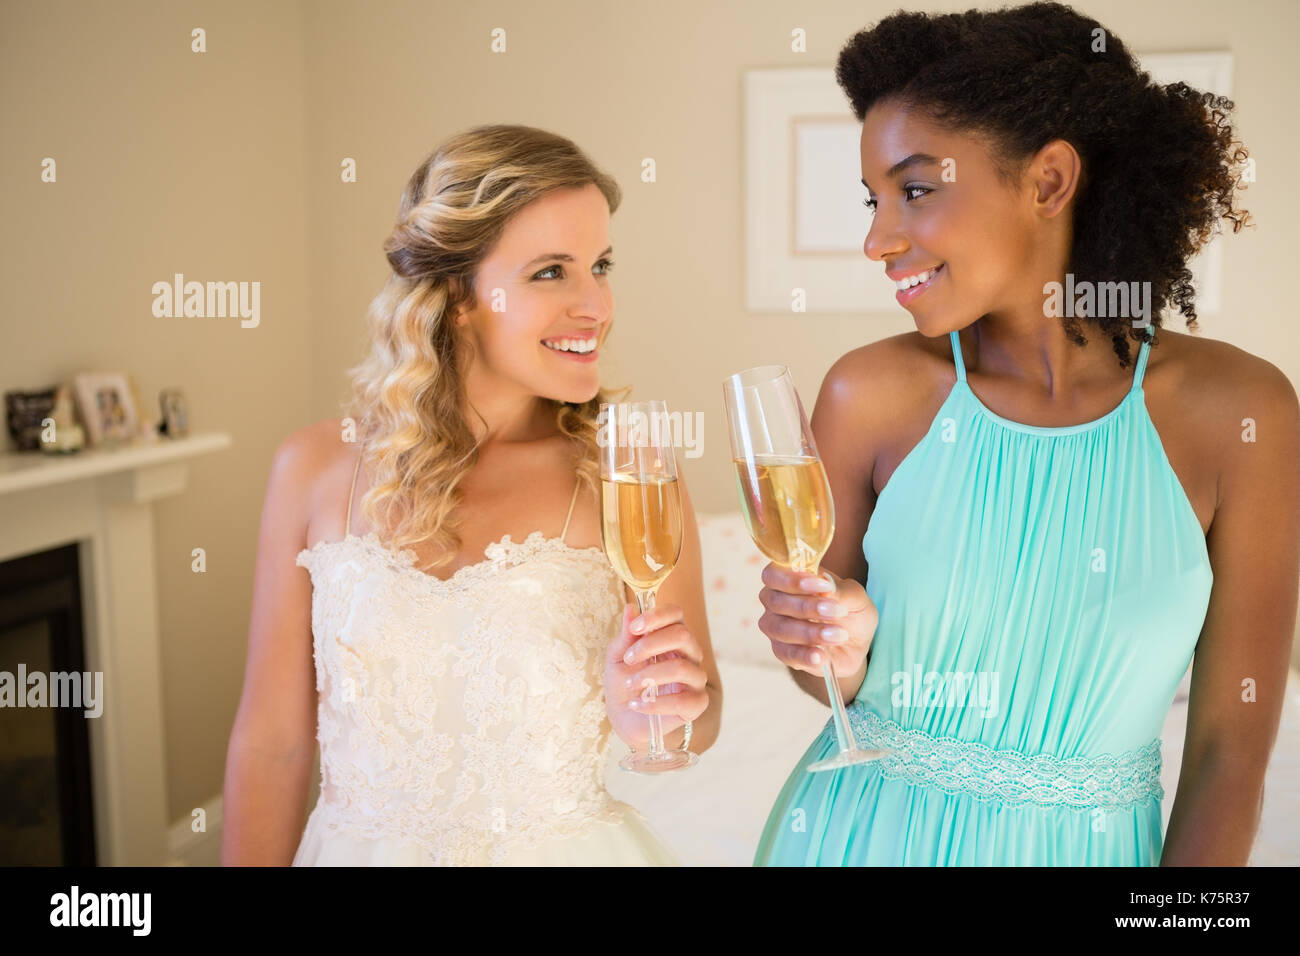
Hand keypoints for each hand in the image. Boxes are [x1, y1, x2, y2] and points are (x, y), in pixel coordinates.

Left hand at [604, 601, 709, 750]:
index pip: (676, 614)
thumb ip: (626, 636)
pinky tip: (636, 704)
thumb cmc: (624, 682)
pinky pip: (682, 701)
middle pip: (682, 636)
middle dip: (650, 645)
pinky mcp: (696, 704)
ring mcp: (695, 679)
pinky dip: (654, 704)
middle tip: (629, 659)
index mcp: (672, 637)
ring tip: (631, 684)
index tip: (635, 628)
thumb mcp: (618, 657)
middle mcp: (689, 654)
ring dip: (650, 675)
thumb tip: (630, 609)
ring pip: (682, 668)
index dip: (657, 616)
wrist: (624, 717)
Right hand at [757, 564, 877, 677]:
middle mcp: (775, 601)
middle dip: (807, 606)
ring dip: (810, 632)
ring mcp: (776, 628)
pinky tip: (822, 656)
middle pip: (776, 601)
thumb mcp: (856, 598)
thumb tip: (826, 587)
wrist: (855, 644)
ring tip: (839, 635)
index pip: (774, 574)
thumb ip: (842, 591)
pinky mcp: (782, 652)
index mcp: (787, 578)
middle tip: (837, 611)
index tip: (823, 586)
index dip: (793, 579)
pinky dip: (804, 655)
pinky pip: (786, 654)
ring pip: (780, 628)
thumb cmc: (850, 611)